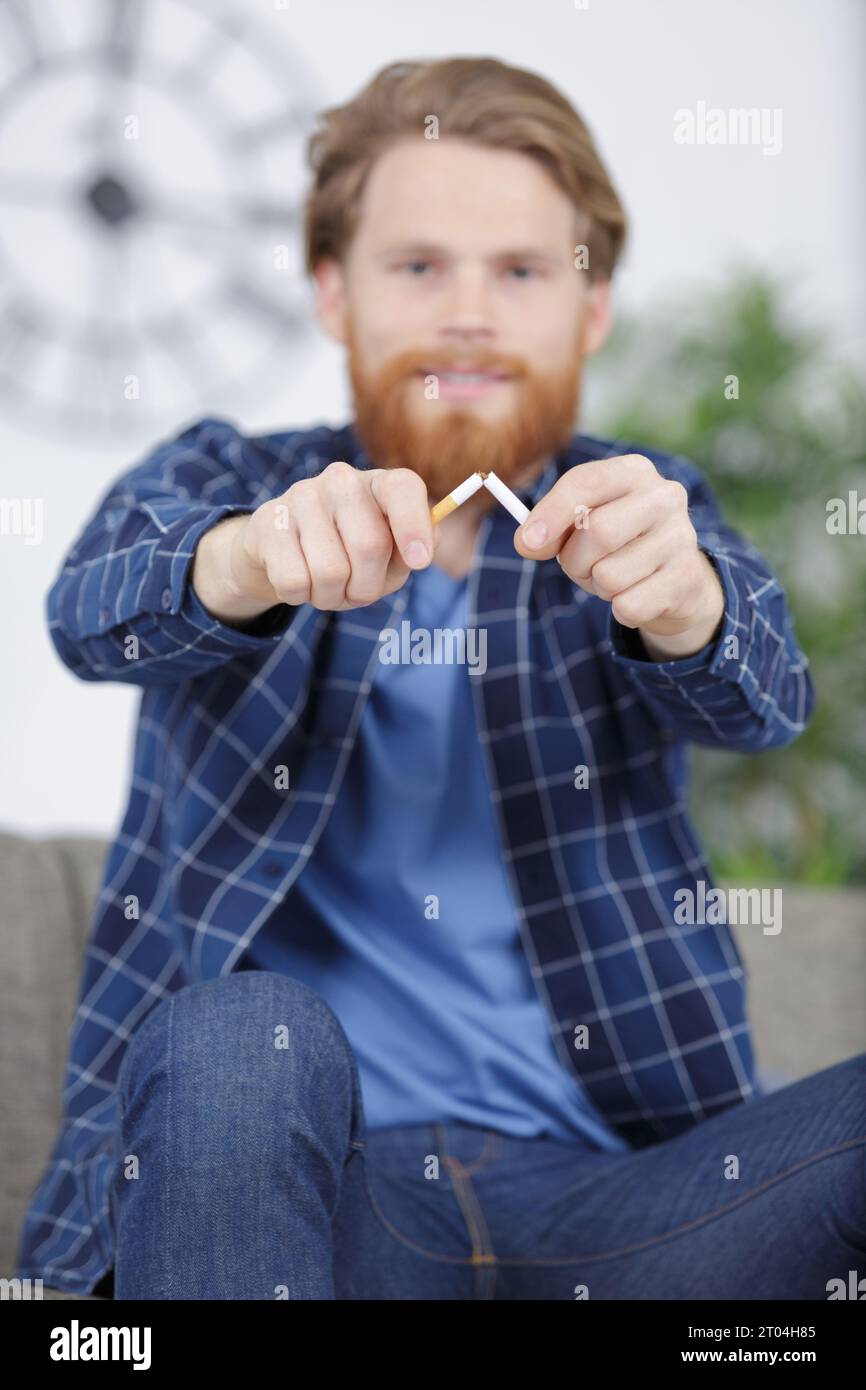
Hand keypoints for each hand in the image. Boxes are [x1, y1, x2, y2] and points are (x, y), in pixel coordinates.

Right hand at [192, 462, 437, 622]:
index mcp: (379, 485)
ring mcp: (302, 495)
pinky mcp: (269, 521)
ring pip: (330, 572)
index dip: (414, 526)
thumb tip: (425, 549)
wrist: (281, 552)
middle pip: (369, 546)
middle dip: (366, 587)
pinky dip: (300, 596)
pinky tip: (299, 579)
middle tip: (357, 592)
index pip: (403, 489)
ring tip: (326, 586)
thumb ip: (410, 552)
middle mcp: (341, 480)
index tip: (419, 562)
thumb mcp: (387, 558)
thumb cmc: (347, 555)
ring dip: (331, 596)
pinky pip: (294, 580)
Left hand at [513, 453, 724, 658]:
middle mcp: (665, 496)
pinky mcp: (688, 577)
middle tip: (579, 567)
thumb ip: (549, 529)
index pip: (586, 481)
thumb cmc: (618, 545)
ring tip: (614, 577)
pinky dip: (621, 609)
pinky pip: (629, 605)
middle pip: (598, 531)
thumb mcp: (582, 528)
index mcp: (633, 471)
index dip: (551, 513)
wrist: (676, 580)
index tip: (527, 543)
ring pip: (610, 575)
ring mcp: (682, 536)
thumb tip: (527, 542)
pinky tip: (636, 595)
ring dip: (598, 587)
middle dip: (575, 560)